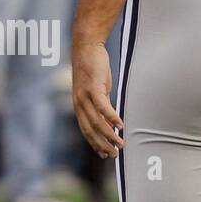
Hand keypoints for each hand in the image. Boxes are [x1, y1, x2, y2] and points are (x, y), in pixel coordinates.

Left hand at [72, 38, 123, 158]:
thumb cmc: (93, 69)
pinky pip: (103, 107)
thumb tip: (110, 119)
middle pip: (91, 130)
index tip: (105, 154)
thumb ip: (101, 105)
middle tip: (114, 155)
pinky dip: (112, 117)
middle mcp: (79, 104)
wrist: (86, 47)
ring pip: (97, 122)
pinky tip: (121, 124)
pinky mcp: (93, 87)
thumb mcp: (97, 90)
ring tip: (120, 143)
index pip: (86, 130)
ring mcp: (85, 96)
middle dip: (103, 145)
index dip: (95, 144)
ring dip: (110, 135)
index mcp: (79, 106)